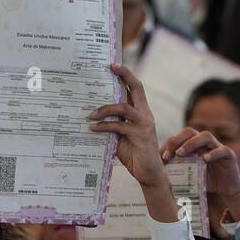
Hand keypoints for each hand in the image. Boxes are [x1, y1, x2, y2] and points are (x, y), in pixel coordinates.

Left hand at [89, 63, 165, 190]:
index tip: (113, 65)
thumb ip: (112, 125)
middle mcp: (145, 114)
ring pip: (123, 108)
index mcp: (141, 112)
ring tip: (91, 114)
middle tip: (110, 68)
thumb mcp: (120, 137)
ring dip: (105, 109)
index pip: (136, 88)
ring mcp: (144, 124)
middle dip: (124, 76)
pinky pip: (119, 127)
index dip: (126, 75)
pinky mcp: (141, 136)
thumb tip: (92, 117)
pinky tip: (93, 128)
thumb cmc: (134, 155)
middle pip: (136, 88)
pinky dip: (104, 126)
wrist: (149, 173)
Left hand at [161, 127, 239, 215]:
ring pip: (206, 136)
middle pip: (190, 132)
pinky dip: (213, 153)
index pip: (179, 137)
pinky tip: (205, 159)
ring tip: (181, 154)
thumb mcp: (187, 176)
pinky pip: (222, 150)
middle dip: (177, 140)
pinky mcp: (229, 155)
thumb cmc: (205, 180)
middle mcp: (204, 143)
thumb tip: (156, 174)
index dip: (170, 145)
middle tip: (170, 155)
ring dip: (191, 143)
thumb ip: (176, 171)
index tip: (162, 158)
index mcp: (193, 145)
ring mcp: (217, 147)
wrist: (225, 189)